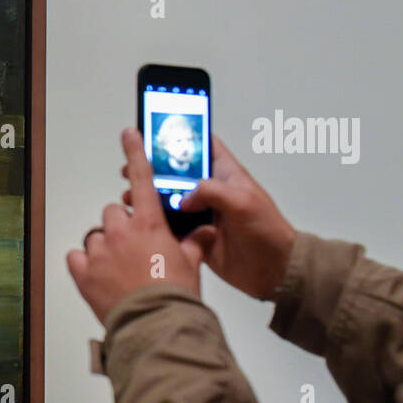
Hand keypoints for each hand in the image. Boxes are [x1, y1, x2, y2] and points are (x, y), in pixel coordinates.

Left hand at [68, 129, 204, 325]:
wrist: (154, 324)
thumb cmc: (175, 295)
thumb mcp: (191, 265)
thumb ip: (194, 243)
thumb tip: (203, 232)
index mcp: (150, 224)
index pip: (143, 179)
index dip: (136, 153)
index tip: (129, 135)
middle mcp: (121, 231)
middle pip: (114, 212)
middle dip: (122, 226)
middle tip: (134, 248)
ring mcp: (99, 251)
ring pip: (95, 235)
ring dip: (104, 246)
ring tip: (119, 268)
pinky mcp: (82, 272)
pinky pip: (76, 257)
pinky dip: (84, 264)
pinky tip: (98, 275)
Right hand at [119, 134, 295, 301]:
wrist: (272, 270)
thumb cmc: (267, 230)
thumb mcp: (242, 201)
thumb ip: (211, 192)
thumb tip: (183, 197)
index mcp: (225, 174)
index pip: (202, 145)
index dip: (182, 136)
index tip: (157, 131)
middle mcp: (210, 191)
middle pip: (177, 172)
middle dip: (154, 168)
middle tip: (131, 167)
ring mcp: (201, 214)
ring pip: (168, 199)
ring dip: (149, 196)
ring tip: (129, 196)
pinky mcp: (194, 235)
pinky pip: (169, 225)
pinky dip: (154, 222)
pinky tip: (139, 221)